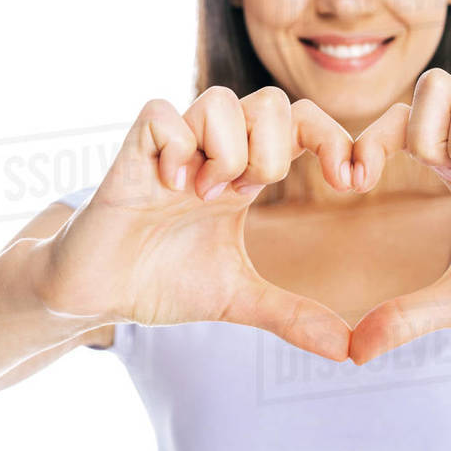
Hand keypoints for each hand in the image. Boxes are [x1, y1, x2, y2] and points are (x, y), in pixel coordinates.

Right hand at [32, 86, 356, 360]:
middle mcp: (215, 150)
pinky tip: (169, 188)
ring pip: (222, 98)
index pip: (304, 125)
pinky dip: (177, 150)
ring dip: (226, 152)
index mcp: (247, 174)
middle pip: (273, 101)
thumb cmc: (162, 282)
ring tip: (201, 196)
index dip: (336, 139)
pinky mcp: (133, 150)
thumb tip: (348, 351)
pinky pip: (164, 114)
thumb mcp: (238, 300)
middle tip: (249, 194)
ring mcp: (175, 145)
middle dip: (275, 150)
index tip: (353, 182)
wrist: (96, 293)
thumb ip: (291, 316)